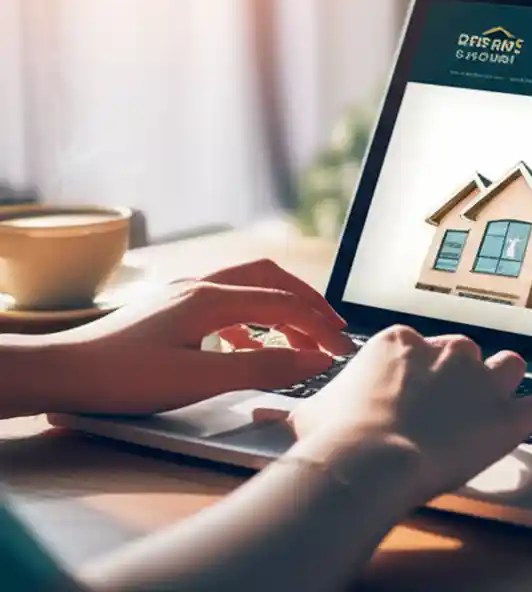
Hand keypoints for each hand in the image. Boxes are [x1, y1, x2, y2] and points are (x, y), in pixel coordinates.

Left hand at [40, 259, 353, 414]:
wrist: (60, 373)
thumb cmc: (123, 378)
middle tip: (334, 330)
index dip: (320, 326)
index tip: (343, 350)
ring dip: (281, 307)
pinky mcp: (169, 310)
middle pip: (271, 280)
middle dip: (308, 303)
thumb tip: (313, 359)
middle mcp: (199, 286)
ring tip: (302, 336)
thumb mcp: (200, 379)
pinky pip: (225, 302)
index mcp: (211, 298)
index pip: (284, 304)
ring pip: (248, 287)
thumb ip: (262, 367)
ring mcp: (182, 294)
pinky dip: (252, 318)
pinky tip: (252, 343)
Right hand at [262, 326, 531, 501]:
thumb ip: (300, 406)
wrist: (369, 461)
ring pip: (510, 367)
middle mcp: (447, 351)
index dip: (417, 377)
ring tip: (491, 409)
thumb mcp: (310, 412)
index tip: (408, 400)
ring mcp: (481, 381)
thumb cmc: (336, 437)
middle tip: (444, 413)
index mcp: (400, 342)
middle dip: (459, 379)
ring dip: (504, 385)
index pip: (420, 349)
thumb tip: (261, 414)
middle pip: (465, 354)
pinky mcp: (509, 415)